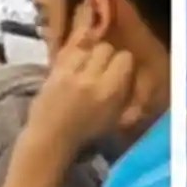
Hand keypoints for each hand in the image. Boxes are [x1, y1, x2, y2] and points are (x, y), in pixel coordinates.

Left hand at [26, 39, 135, 155]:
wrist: (51, 139)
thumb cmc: (87, 135)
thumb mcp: (117, 120)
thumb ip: (129, 97)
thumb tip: (135, 77)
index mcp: (111, 92)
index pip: (125, 58)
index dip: (124, 64)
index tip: (120, 73)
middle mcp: (91, 79)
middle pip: (105, 48)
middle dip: (106, 57)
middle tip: (102, 70)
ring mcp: (70, 73)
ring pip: (85, 47)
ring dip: (88, 55)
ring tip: (86, 68)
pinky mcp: (52, 72)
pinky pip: (67, 53)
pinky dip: (72, 57)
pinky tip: (72, 68)